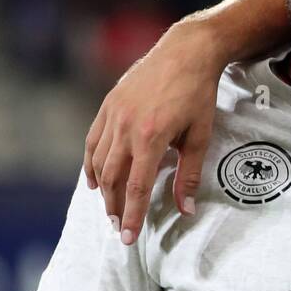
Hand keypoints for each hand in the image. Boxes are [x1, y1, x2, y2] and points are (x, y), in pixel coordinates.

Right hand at [84, 18, 226, 244]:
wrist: (186, 52)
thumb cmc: (198, 94)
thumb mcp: (199, 137)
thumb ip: (189, 176)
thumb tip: (186, 210)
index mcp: (150, 138)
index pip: (135, 187)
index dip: (131, 215)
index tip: (129, 237)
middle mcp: (125, 128)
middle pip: (112, 178)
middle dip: (114, 206)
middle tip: (118, 227)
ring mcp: (113, 115)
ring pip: (98, 161)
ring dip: (102, 188)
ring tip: (109, 207)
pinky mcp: (108, 105)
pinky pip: (93, 140)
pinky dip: (91, 162)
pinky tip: (95, 179)